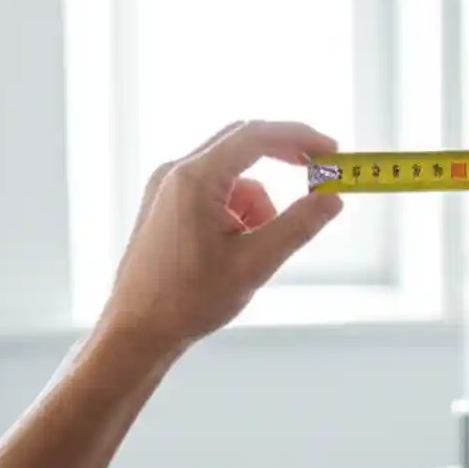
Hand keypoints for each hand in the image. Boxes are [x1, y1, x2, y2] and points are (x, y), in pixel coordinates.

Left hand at [102, 121, 343, 348]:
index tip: (332, 152)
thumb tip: (332, 199)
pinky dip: (236, 212)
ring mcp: (166, 187)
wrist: (136, 332)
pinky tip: (233, 249)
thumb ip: (298, 225)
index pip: (257, 135)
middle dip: (283, 159)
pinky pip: (214, 191)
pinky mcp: (165, 205)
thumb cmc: (188, 300)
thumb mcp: (255, 263)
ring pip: (232, 175)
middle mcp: (176, 173)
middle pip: (243, 144)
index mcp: (195, 178)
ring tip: (253, 249)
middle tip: (317, 179)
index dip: (300, 138)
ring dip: (256, 202)